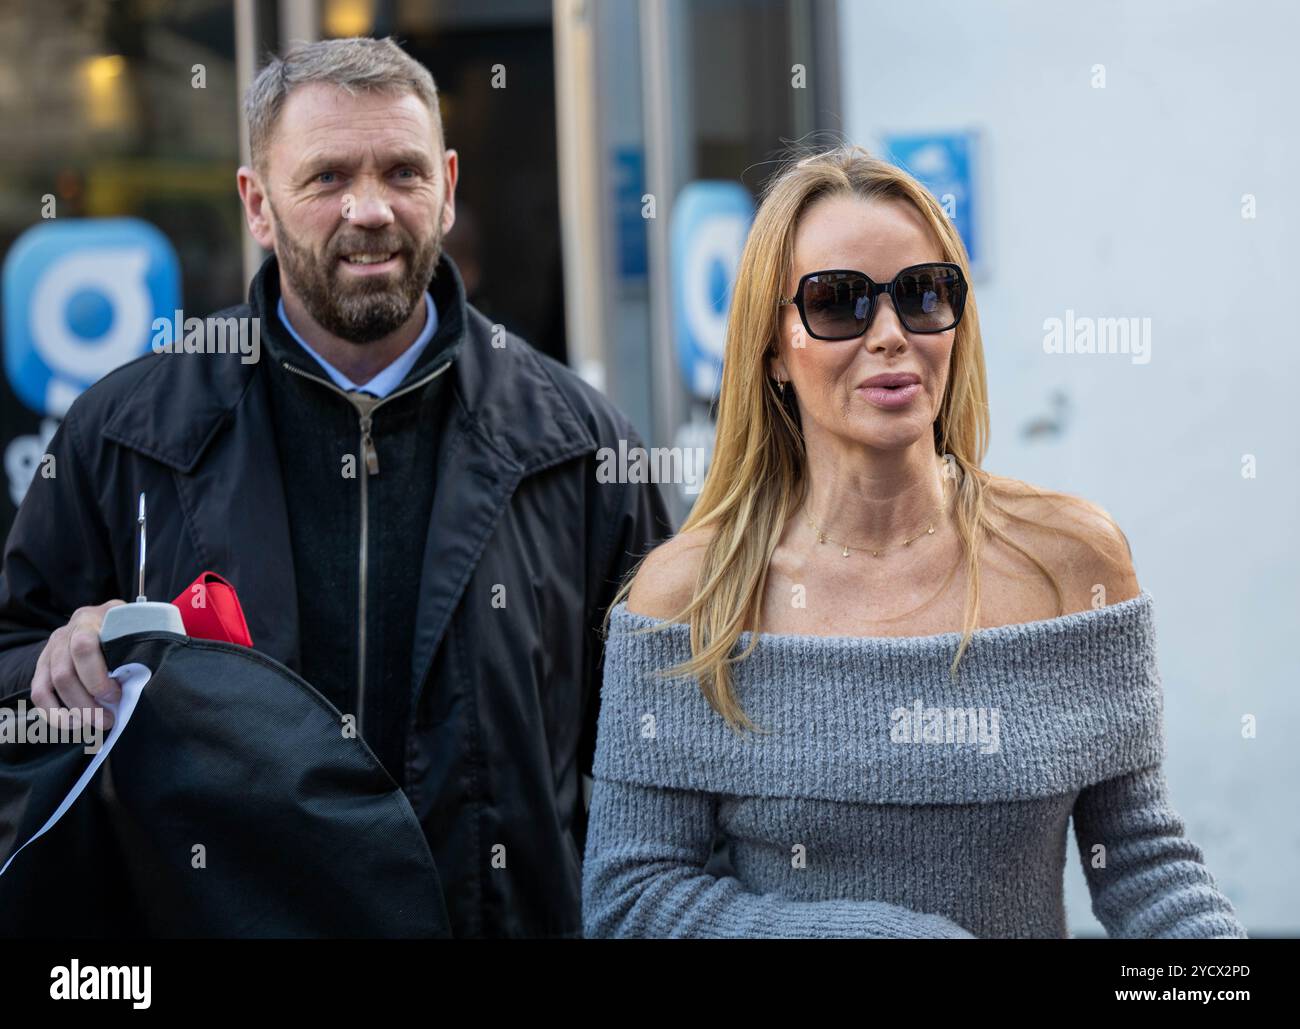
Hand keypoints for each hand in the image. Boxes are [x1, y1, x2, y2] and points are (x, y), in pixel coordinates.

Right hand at [30, 600, 127, 730]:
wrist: (107, 619)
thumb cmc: (128, 629)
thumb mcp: (135, 627)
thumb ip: (136, 646)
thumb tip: (142, 680)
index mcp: (91, 619)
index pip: (83, 648)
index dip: (97, 678)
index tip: (116, 695)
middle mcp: (66, 632)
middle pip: (64, 674)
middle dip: (86, 704)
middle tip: (108, 720)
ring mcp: (51, 649)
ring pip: (49, 686)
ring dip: (72, 712)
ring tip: (94, 723)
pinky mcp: (42, 666)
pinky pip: (38, 693)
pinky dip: (53, 714)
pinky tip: (74, 723)